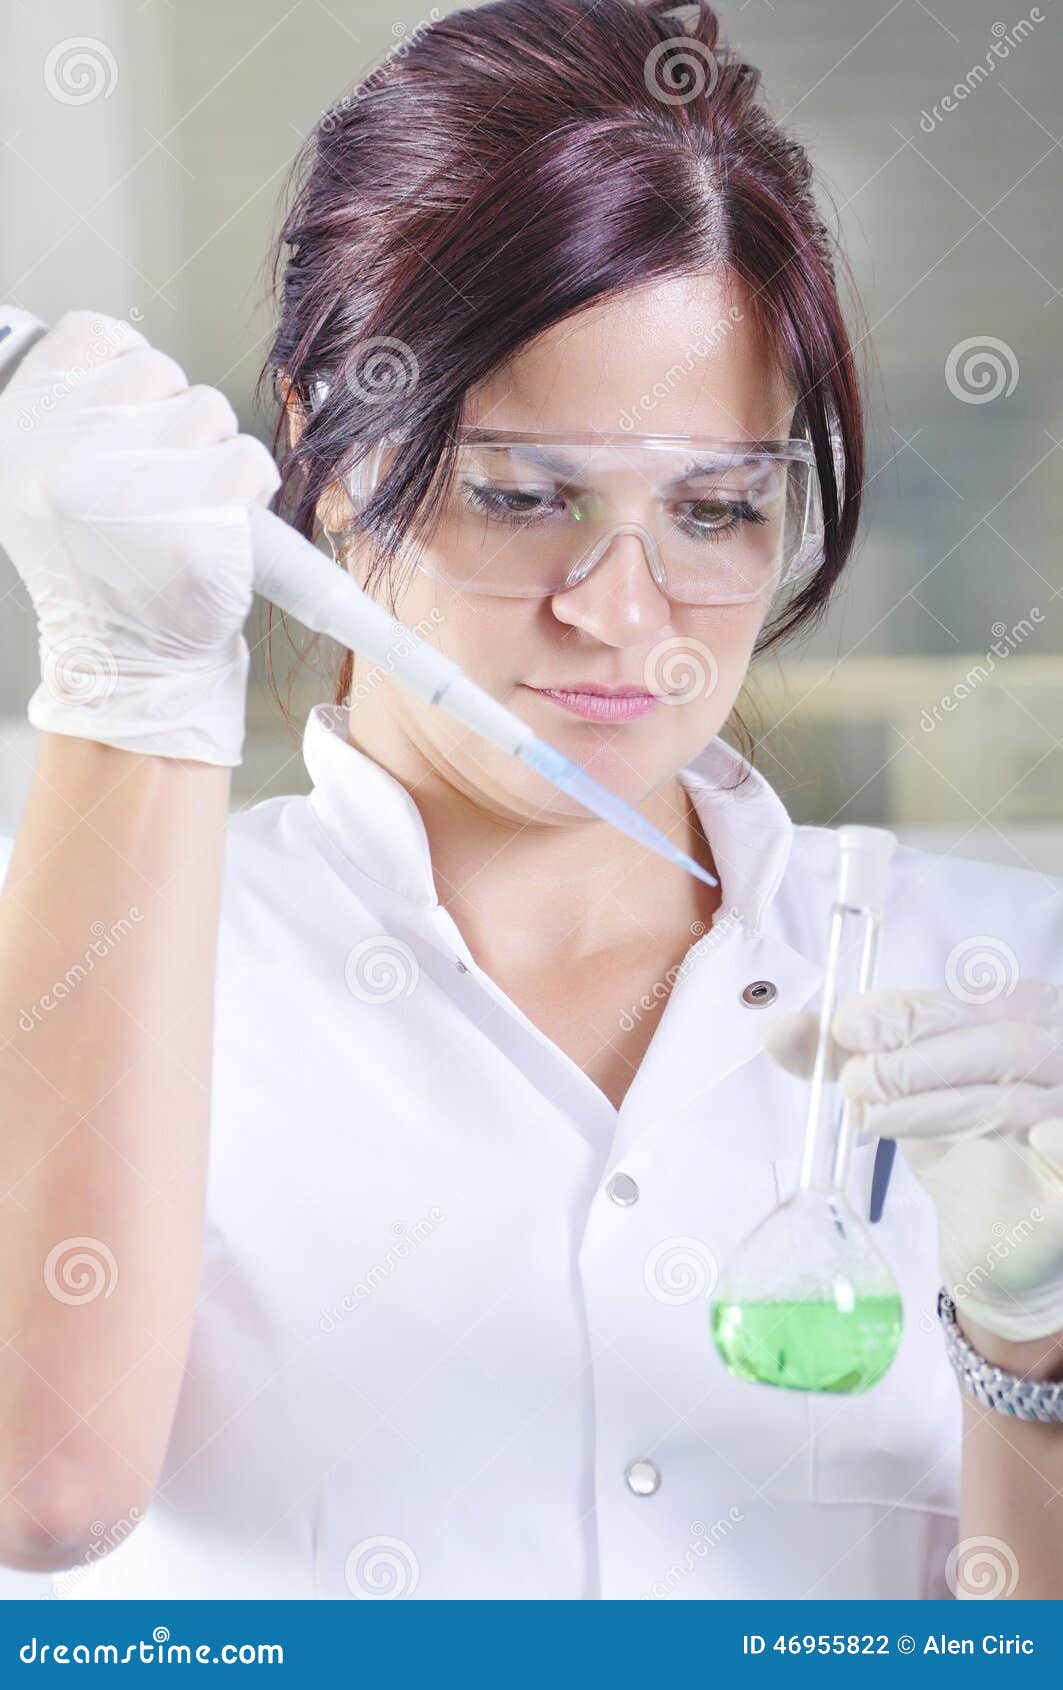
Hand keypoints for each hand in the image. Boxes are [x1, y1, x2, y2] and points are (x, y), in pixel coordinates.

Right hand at [0, 310, 280, 763]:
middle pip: (161, 372)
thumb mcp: (38, 484)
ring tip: (187, 505)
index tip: (135, 416)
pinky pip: (251, 461)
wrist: (127, 662)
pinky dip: (250, 489)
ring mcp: (135, 491)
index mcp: (22, 432)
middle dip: (175, 420)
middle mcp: (68, 459)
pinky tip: (219, 524)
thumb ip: (68, 415)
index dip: (129, 369)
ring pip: (211, 411)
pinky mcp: (199, 526)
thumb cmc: (95, 570)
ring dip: (214, 453)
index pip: (97, 336)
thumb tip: (124, 359)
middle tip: (160, 481)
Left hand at [762, 980, 1062, 1341]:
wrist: (1003, 1225)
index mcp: (1023, 1013)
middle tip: (853, 1081)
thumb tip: (775, 1032)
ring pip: (1017, 1099)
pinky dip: (1061, 1141)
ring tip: (870, 1116)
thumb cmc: (956, 1130)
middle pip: (996, 1045)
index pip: (966, 1004)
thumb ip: (841, 1055)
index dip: (906, 1013)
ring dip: (939, 1105)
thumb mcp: (896, 1083)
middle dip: (915, 1062)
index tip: (846, 1026)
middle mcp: (1058, 1052)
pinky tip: (1036, 1138)